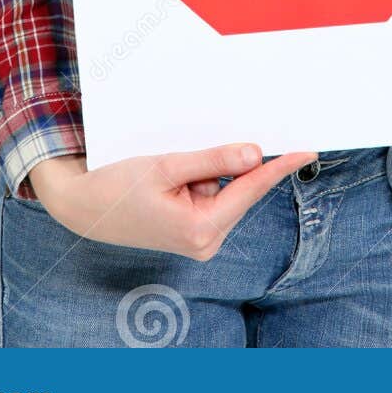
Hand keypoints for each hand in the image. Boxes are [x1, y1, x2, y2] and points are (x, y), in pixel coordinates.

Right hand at [26, 142, 318, 259]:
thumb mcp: (165, 167)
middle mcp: (206, 241)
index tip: (307, 151)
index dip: (280, 167)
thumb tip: (255, 155)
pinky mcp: (191, 233)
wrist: (84, 208)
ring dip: (206, 171)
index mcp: (201, 229)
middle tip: (193, 151)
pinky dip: (198, 179)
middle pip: (238, 188)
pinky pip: (209, 196)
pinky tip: (169, 177)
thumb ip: (213, 161)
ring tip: (166, 170)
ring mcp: (199, 240)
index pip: (250, 189)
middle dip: (225, 163)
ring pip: (223, 190)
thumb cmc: (118, 187)